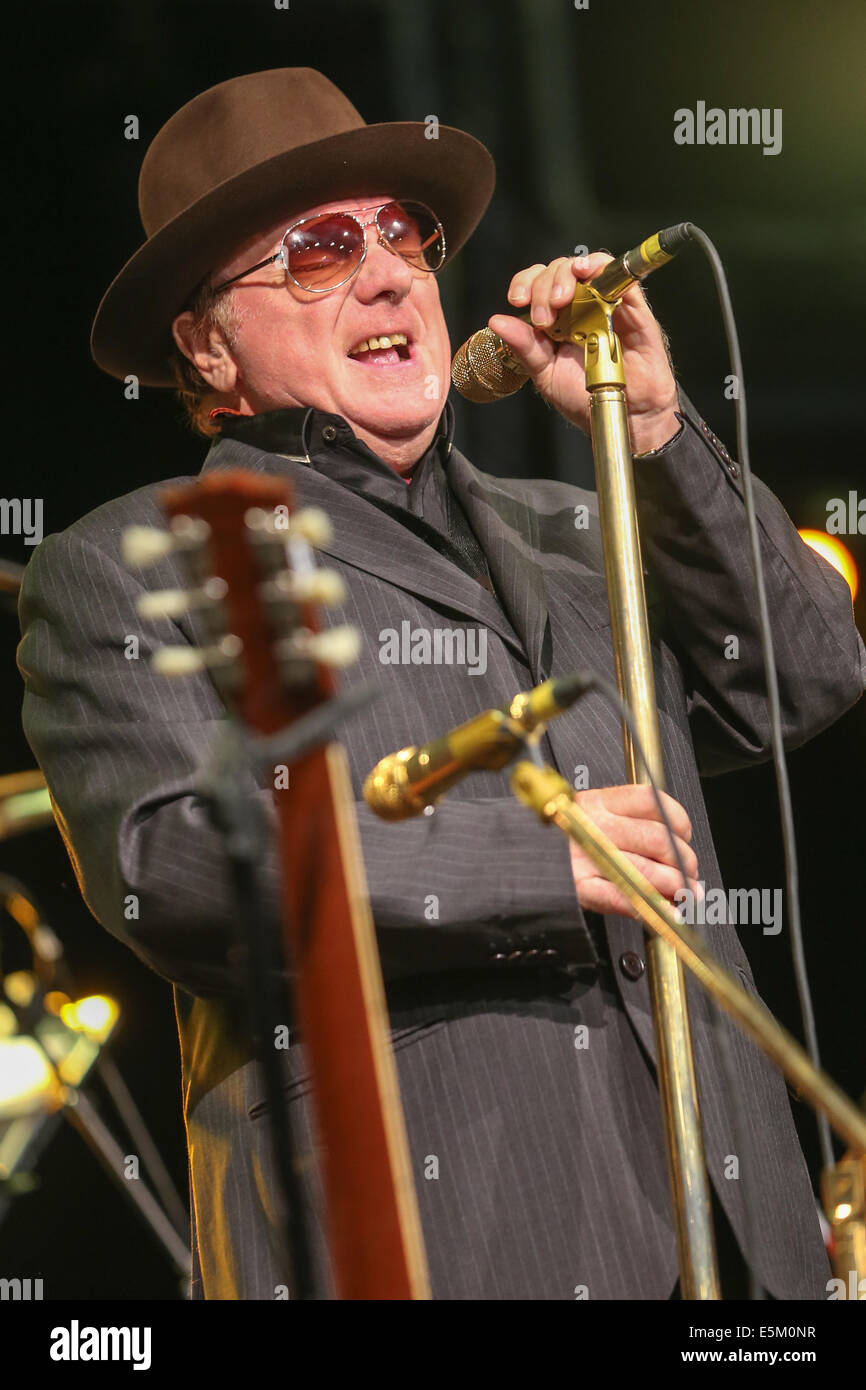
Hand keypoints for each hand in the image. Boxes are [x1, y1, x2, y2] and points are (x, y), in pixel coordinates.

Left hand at [488, 252, 679, 454]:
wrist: (625, 417)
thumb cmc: (587, 397)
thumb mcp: (546, 374)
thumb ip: (524, 348)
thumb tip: (497, 321)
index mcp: (557, 319)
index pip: (537, 283)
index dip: (525, 282)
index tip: (517, 300)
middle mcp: (580, 306)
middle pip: (558, 271)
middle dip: (543, 286)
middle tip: (544, 318)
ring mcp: (606, 305)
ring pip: (586, 267)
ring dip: (567, 274)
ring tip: (561, 298)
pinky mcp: (633, 308)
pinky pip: (620, 276)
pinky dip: (602, 267)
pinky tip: (586, 271)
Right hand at [568, 784, 699, 918]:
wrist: (514, 858)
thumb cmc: (555, 839)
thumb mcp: (588, 817)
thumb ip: (627, 823)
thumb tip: (674, 844)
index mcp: (598, 802)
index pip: (650, 801)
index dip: (677, 820)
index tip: (684, 835)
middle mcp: (593, 824)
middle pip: (655, 838)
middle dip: (683, 862)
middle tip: (689, 875)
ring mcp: (583, 855)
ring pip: (643, 869)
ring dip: (673, 886)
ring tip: (682, 894)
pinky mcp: (576, 886)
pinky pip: (619, 896)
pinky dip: (646, 907)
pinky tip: (662, 914)